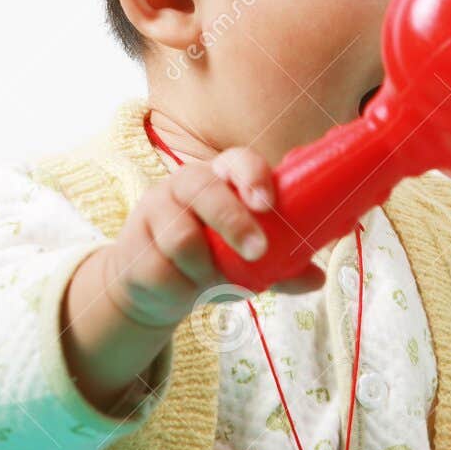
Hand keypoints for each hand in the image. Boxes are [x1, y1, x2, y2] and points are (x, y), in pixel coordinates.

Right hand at [104, 146, 324, 329]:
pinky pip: (162, 270)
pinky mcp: (133, 244)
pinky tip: (183, 289)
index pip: (237, 160)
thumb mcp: (251, 264)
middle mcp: (186, 184)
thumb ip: (283, 268)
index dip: (253, 175)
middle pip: (203, 188)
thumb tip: (317, 277)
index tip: (268, 203)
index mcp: (222, 178)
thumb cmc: (211, 261)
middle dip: (232, 221)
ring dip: (205, 270)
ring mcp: (155, 210)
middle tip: (257, 252)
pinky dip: (182, 289)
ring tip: (210, 281)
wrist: (155, 287)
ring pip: (182, 238)